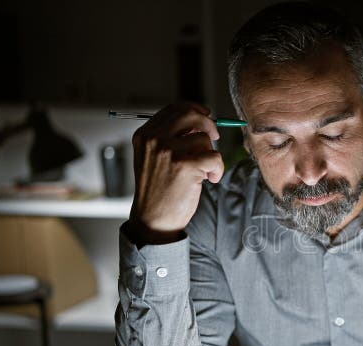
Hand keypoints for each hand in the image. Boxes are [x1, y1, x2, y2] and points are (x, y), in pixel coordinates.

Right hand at [127, 102, 223, 245]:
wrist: (153, 220)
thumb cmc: (159, 190)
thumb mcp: (155, 157)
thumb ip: (172, 137)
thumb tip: (201, 120)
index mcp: (145, 134)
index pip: (174, 109)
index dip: (195, 110)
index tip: (206, 116)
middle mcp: (154, 139)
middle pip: (191, 115)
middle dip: (209, 124)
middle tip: (215, 137)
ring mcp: (168, 151)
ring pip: (205, 139)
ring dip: (211, 155)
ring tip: (203, 172)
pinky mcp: (185, 166)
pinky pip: (215, 157)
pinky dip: (218, 169)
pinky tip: (210, 179)